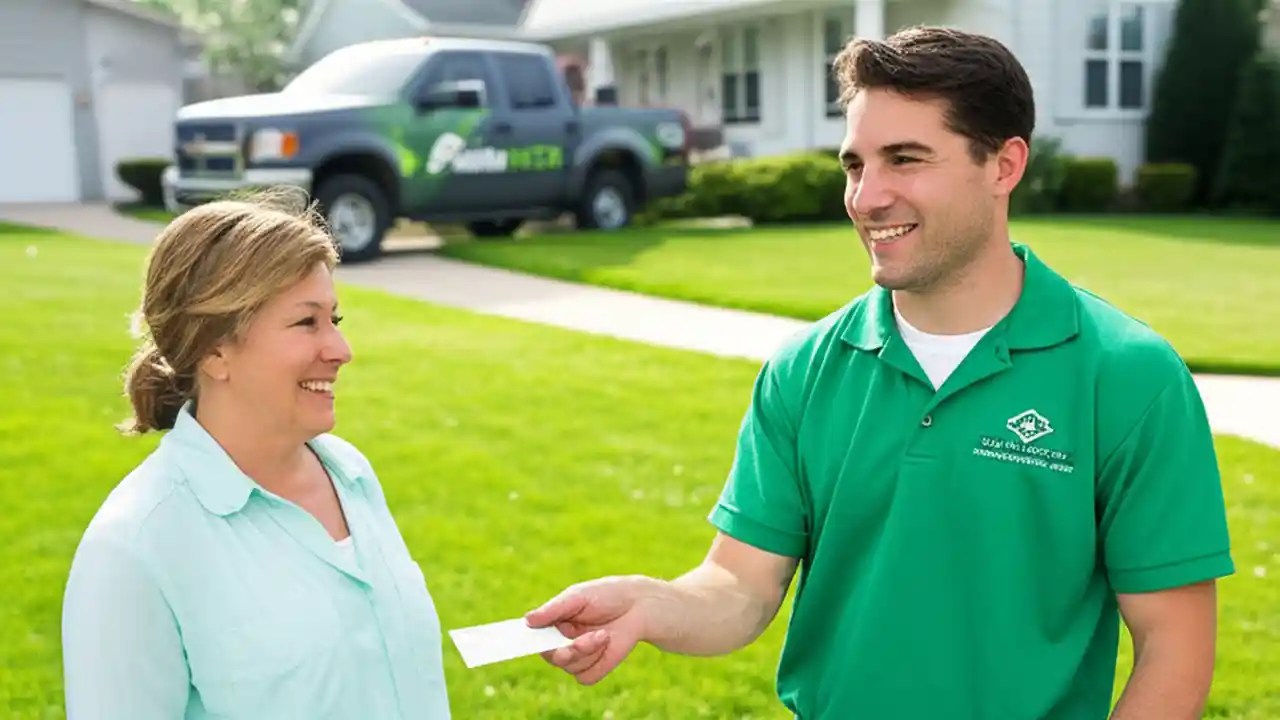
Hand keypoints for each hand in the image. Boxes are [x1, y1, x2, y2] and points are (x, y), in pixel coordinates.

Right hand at [524, 575, 655, 684]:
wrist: (639, 606)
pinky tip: (607, 642)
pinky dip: (597, 660)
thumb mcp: (578, 596)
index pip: (531, 637)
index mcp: (554, 623)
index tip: (519, 642)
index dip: (522, 642)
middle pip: (550, 657)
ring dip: (586, 650)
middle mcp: (562, 642)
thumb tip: (527, 620)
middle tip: (578, 640)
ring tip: (603, 633)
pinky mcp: (594, 668)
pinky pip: (585, 676)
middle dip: (565, 651)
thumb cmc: (606, 595)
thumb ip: (554, 609)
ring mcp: (577, 657)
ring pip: (569, 667)